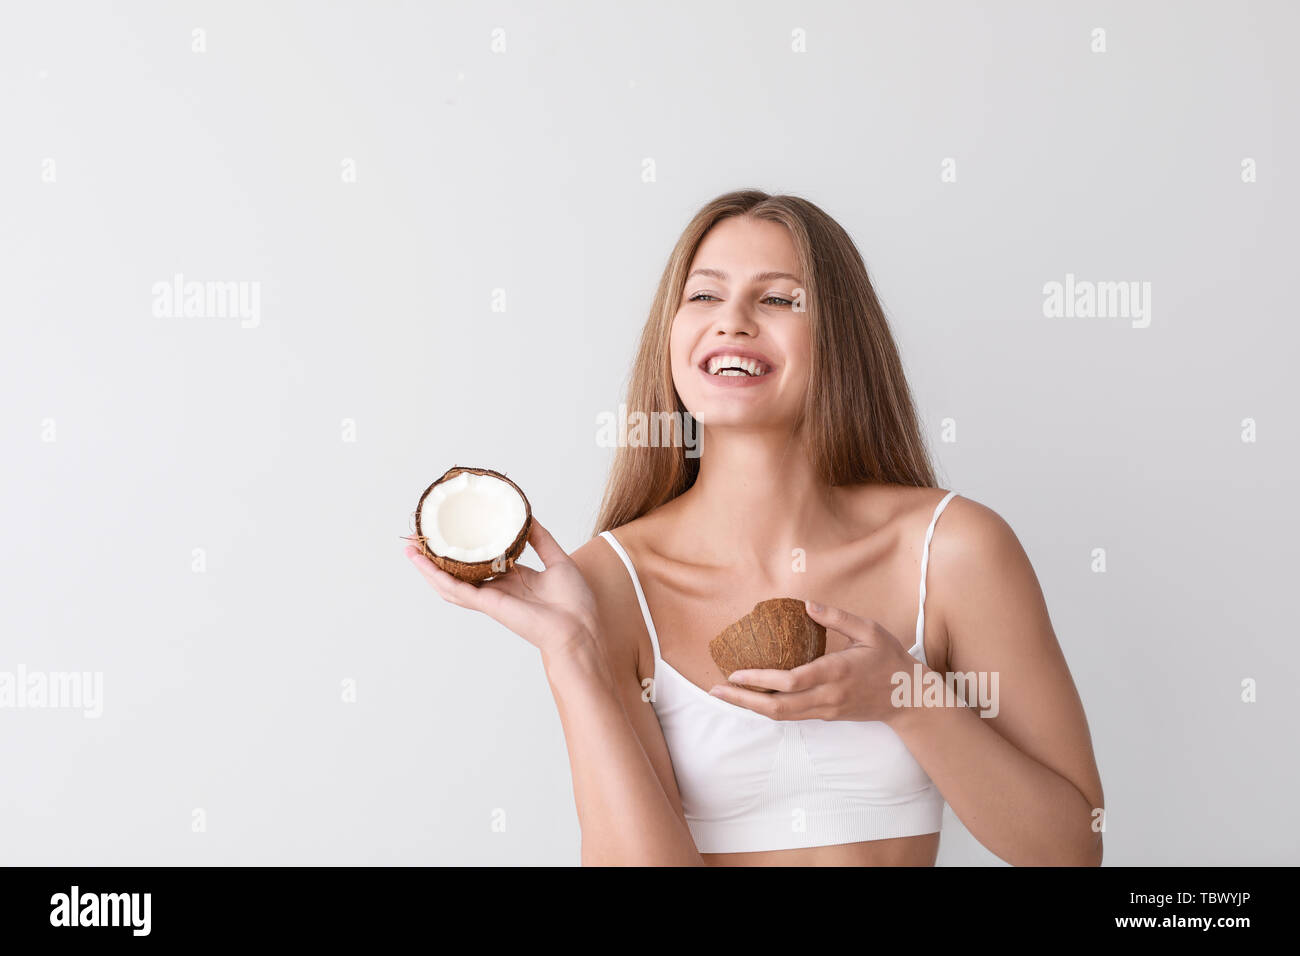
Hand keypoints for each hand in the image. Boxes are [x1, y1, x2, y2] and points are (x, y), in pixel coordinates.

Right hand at [403, 518, 599, 660]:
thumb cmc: (575, 603)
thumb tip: (527, 516)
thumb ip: (541, 540)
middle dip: (438, 557)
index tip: (452, 531)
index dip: (466, 548)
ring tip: (410, 549)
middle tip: (420, 538)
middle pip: (460, 571)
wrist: (580, 629)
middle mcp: (498, 589)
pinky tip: (421, 564)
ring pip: (450, 582)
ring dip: (427, 567)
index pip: (482, 561)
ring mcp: (490, 597)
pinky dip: (436, 577)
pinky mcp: (488, 604)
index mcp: (513, 579)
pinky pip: (456, 590)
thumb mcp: (557, 560)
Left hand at [708, 601, 925, 723]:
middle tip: (716, 691)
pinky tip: (751, 698)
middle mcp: (828, 695)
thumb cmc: (890, 660)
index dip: (760, 679)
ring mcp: (826, 709)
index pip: (792, 681)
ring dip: (751, 707)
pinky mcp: (826, 716)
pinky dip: (768, 708)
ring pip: (782, 715)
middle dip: (744, 700)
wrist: (909, 699)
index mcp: (837, 671)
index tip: (735, 672)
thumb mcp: (870, 631)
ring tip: (726, 695)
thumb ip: (838, 617)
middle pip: (778, 706)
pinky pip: (792, 715)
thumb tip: (807, 604)